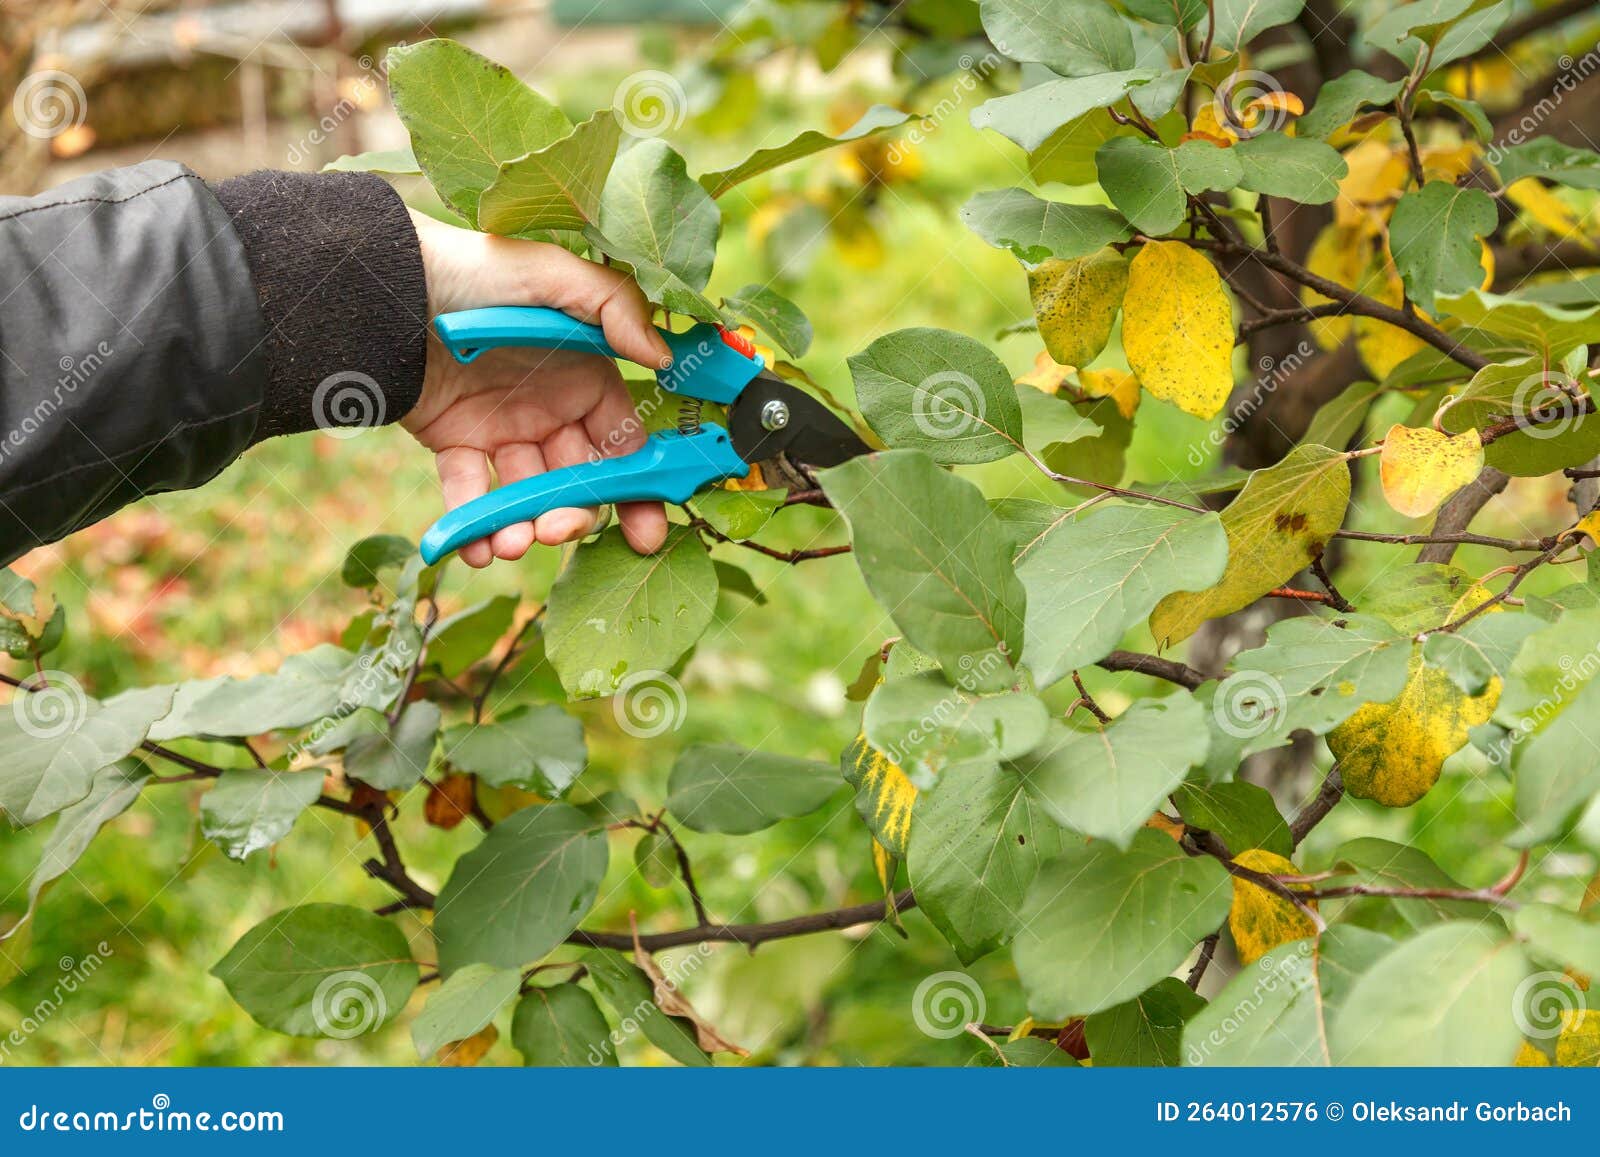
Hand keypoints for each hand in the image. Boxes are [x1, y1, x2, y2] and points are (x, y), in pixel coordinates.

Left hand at [402, 211, 672, 566]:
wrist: (386, 284)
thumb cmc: (474, 269)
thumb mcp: (552, 274)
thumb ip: (616, 308)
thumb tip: (664, 356)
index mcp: (582, 374)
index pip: (621, 443)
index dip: (637, 487)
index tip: (645, 531)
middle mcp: (548, 407)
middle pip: (576, 480)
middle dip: (574, 515)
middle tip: (557, 532)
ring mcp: (501, 428)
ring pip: (525, 494)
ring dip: (523, 527)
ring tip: (510, 543)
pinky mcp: (453, 440)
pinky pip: (469, 491)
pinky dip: (472, 524)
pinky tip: (475, 548)